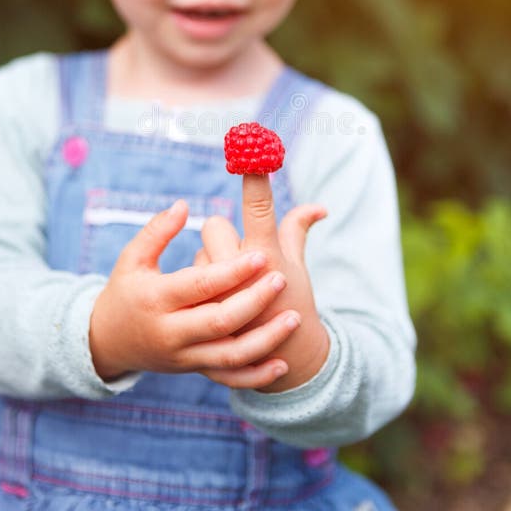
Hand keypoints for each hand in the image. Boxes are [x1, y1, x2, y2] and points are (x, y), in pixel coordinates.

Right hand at [89, 200, 302, 388]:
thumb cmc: (125, 291)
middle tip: (282, 280)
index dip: (231, 272)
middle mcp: (171, 331)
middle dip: (254, 302)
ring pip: (229, 355)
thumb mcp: (132, 259)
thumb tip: (184, 204)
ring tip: (295, 319)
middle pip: (219, 321)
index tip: (260, 255)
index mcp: (156, 298)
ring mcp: (183, 356)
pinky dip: (256, 376)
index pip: (199, 285)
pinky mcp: (194, 370)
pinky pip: (229, 379)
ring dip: (265, 340)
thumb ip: (157, 231)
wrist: (108, 343)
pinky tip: (281, 364)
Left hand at [197, 177, 329, 391]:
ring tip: (231, 286)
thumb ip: (297, 231)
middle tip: (239, 252)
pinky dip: (201, 288)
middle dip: (222, 234)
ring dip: (211, 263)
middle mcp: (242, 274)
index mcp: (268, 257)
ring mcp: (219, 295)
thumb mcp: (296, 266)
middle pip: (214, 225)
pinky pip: (191, 283)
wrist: (285, 360)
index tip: (251, 150)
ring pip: (199, 253)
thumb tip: (319, 205)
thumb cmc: (293, 303)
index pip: (259, 208)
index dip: (255, 179)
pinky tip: (215, 300)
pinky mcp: (203, 314)